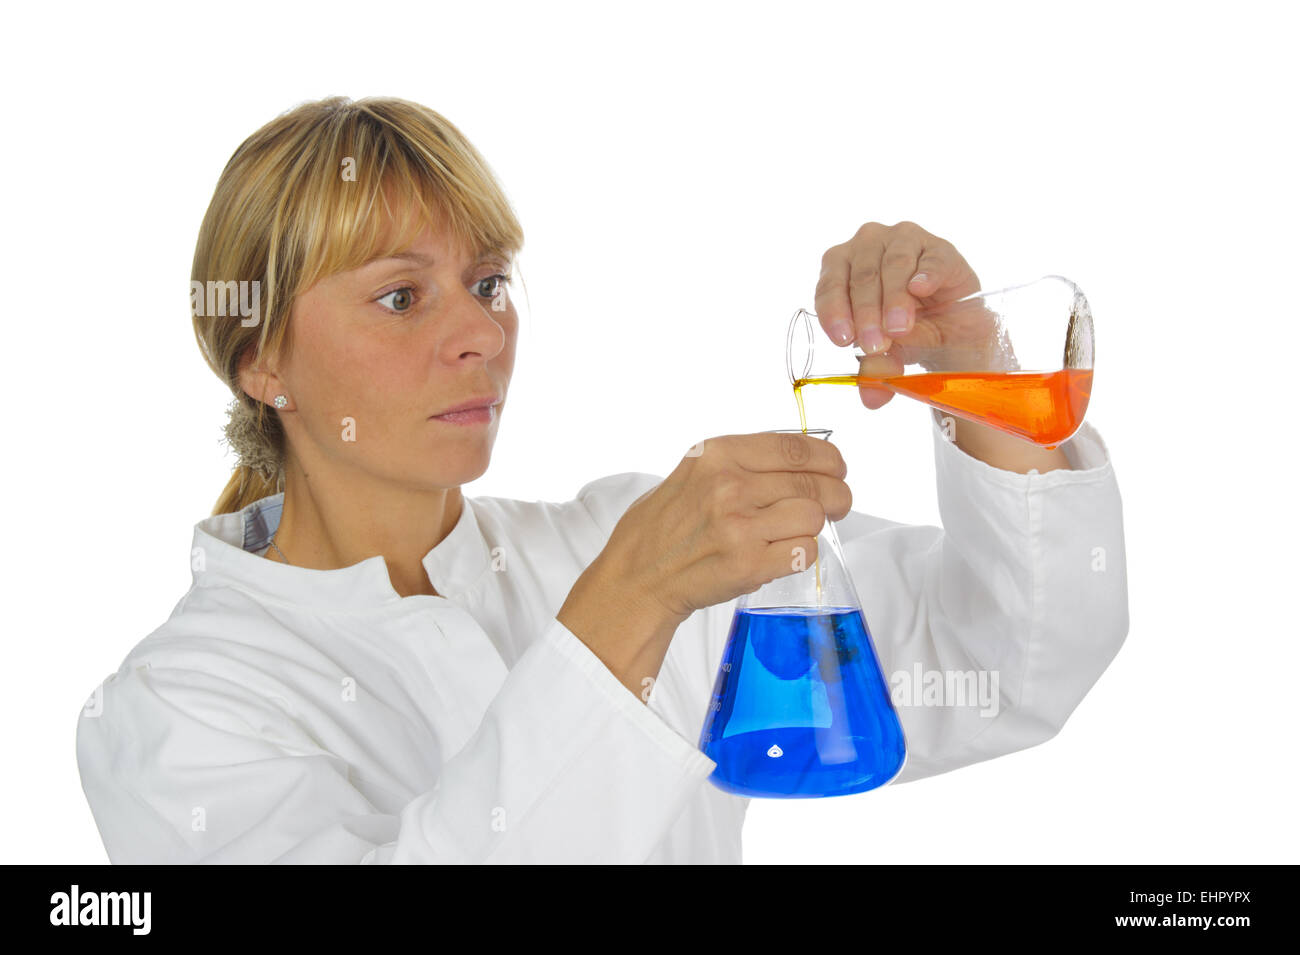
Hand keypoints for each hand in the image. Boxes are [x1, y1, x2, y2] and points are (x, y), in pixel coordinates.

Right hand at [595, 433, 851, 623]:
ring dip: (812, 526)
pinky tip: (782, 554)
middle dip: (836, 494)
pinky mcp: (749, 565)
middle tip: (839, 503)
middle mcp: (730, 486)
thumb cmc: (661, 528)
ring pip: (812, 517)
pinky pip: (804, 552)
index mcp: (717, 454)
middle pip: (813, 483)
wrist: (636, 579)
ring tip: (795, 532)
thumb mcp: (691, 473)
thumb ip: (739, 463)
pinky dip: (802, 554)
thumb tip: (796, 460)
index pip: (794, 447)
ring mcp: (740, 527)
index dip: (827, 458)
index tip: (837, 467)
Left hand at [814, 221, 983, 408]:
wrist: (954, 334)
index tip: (843, 339)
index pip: (830, 284)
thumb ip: (876, 369)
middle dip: (866, 312)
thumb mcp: (887, 356)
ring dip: (893, 298)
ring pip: (892, 263)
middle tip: (874, 344)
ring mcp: (905, 241)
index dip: (834, 311)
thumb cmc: (908, 335)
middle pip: (861, 275)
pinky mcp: (941, 249)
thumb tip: (872, 396)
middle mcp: (869, 245)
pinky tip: (920, 289)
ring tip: (897, 329)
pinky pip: (930, 258)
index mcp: (843, 267)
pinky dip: (924, 273)